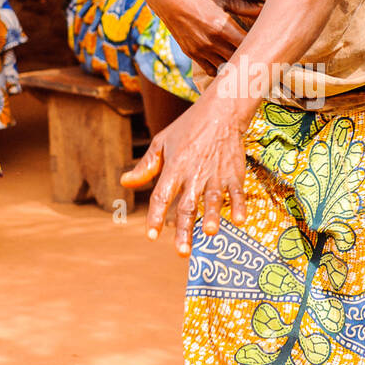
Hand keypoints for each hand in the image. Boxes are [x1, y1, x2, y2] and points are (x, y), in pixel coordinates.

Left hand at [121, 89, 246, 255]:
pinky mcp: (234, 173)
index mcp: (174, 168)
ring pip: (213, 199)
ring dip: (212, 217)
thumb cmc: (187, 128)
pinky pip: (237, 192)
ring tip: (210, 234)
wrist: (220, 111)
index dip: (156, 216)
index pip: (162, 196)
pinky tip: (239, 220)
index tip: (152, 236)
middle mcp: (194, 174)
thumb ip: (145, 167)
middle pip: (187, 206)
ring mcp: (215, 175)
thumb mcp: (161, 143)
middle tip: (182, 252)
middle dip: (184, 230)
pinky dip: (238, 205)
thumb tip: (125, 182)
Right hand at [160, 0, 261, 77]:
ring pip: (226, 68)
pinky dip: (220, 68)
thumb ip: (245, 5)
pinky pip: (211, 70)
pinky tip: (225, 60)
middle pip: (239, 61)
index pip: (249, 46)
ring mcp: (201, 50)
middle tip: (257, 55)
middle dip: (250, 58)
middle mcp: (213, 42)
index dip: (259, 48)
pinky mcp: (192, 53)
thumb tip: (265, 7)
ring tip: (242, 60)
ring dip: (235, 65)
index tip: (266, 46)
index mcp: (224, 27)